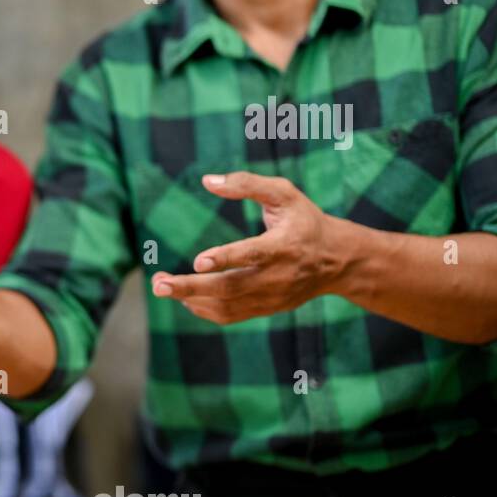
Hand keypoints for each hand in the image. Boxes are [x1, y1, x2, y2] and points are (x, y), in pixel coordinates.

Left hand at [150, 171, 347, 324]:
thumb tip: (207, 181)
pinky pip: (232, 315)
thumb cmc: (305, 220)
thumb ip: (248, 184)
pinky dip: (205, 310)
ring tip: (162, 287)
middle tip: (158, 284)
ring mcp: (272, 296)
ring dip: (191, 299)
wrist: (337, 260)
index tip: (198, 261)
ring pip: (227, 306)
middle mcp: (278, 276)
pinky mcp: (267, 308)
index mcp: (285, 245)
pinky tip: (185, 298)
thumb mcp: (284, 194)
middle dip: (192, 287)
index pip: (253, 254)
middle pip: (231, 287)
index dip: (226, 258)